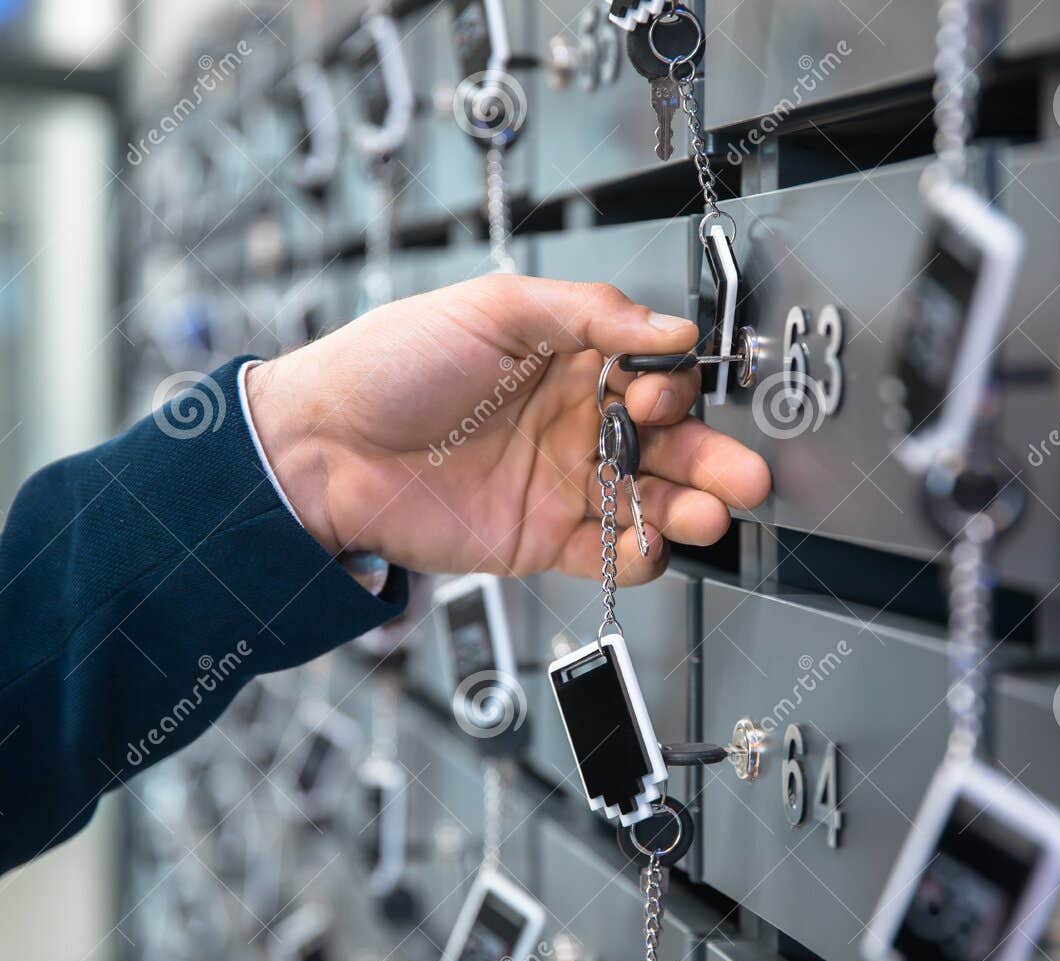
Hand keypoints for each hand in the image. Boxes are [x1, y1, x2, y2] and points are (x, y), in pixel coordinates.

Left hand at [244, 274, 770, 583]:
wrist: (319, 449)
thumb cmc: (389, 364)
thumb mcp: (493, 306)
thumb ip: (590, 312)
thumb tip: (671, 329)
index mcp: (568, 359)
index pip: (653, 375)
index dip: (669, 389)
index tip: (654, 396)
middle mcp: (572, 421)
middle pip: (667, 444)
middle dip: (710, 460)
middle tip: (740, 475)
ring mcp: (560, 482)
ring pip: (649, 501)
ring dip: (688, 509)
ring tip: (709, 514)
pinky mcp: (540, 538)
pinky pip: (607, 552)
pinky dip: (639, 555)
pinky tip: (650, 544)